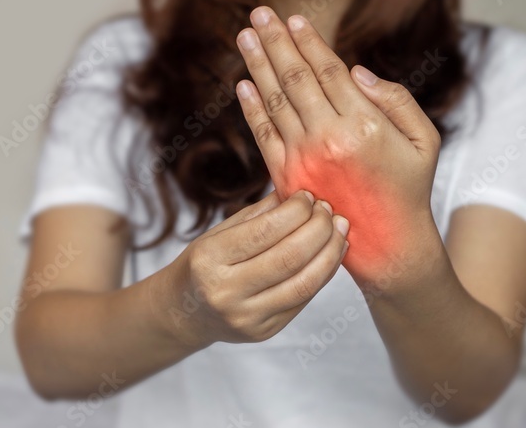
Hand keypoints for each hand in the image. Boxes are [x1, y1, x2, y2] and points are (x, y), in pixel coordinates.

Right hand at [160, 190, 348, 347]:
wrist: (184, 314)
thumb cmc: (203, 265)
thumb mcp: (217, 234)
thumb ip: (257, 215)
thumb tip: (298, 193)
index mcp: (208, 259)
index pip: (264, 231)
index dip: (295, 211)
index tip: (309, 196)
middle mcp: (225, 292)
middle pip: (289, 258)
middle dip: (318, 229)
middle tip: (329, 210)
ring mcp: (246, 317)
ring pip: (304, 283)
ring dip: (330, 253)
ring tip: (340, 231)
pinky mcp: (264, 332)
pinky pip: (303, 300)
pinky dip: (323, 274)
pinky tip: (330, 254)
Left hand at [234, 7, 441, 284]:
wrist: (385, 246)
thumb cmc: (409, 189)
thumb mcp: (425, 141)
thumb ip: (396, 100)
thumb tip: (355, 70)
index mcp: (363, 125)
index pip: (328, 72)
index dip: (308, 42)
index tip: (294, 19)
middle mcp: (327, 138)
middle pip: (295, 78)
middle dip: (275, 42)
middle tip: (259, 13)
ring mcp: (302, 159)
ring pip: (274, 100)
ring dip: (257, 65)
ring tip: (245, 36)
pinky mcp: (285, 178)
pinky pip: (263, 135)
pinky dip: (251, 108)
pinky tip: (243, 84)